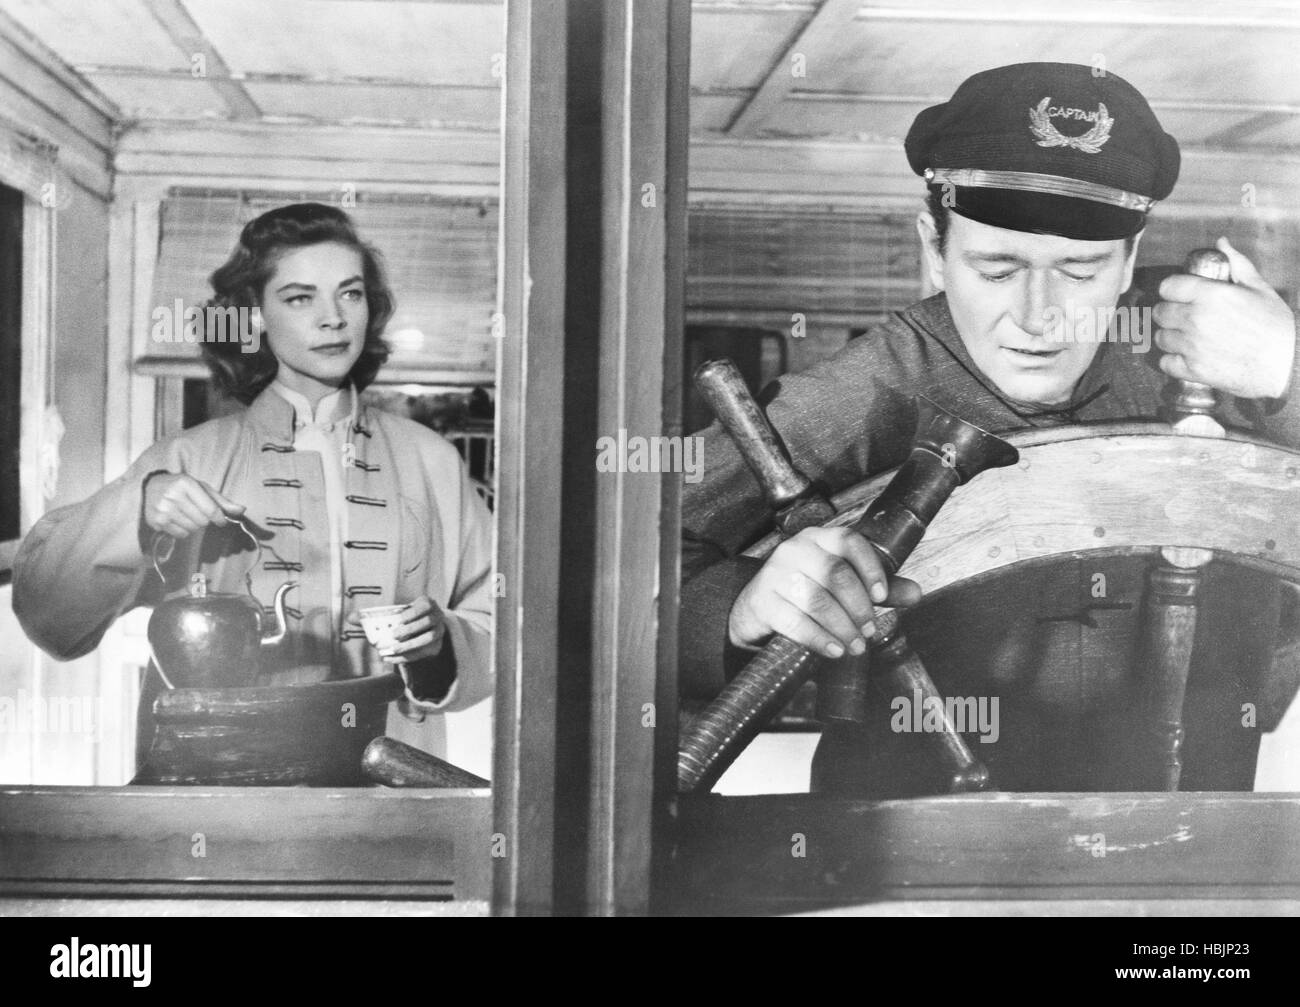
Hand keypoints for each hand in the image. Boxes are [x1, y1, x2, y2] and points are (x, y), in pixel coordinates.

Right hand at [144, 472, 245, 538]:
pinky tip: (177, 519)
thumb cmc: (180, 487)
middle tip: (196, 512)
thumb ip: (221, 500)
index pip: (210, 509)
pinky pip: (181, 534)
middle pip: (202, 521)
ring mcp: (163, 510)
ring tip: (186, 514)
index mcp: (186, 483)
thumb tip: (241, 510)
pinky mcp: (156, 521)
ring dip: (194, 525)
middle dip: (204, 520)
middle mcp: (173, 496)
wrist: (149, 487)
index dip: (219, 518)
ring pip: (192, 529)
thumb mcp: (200, 487)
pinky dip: (183, 530)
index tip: (221, 520)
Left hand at [349, 596, 446, 664]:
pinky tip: (392, 658)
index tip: (398, 620)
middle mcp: (437, 617)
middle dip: (410, 629)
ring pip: (429, 639)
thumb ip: (372, 616)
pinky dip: (408, 657)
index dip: (412, 613)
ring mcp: (439, 632)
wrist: (423, 628)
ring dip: (411, 644)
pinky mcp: (436, 647)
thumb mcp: (394, 612)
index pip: (423, 606)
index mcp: (427, 603)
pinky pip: (423, 653)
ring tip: (393, 649)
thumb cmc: (405, 618)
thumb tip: (350, 618)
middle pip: (427, 622)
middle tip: (394, 635)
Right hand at [728, 525, 922, 657]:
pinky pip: (794, 621)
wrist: (755, 609)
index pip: (849, 541)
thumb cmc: (804, 593)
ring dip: (842, 627)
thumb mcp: (841, 586)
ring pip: (816, 599)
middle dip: (858, 606)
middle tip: (869, 630)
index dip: (870, 567)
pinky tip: (833, 650)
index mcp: (819, 538)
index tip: (882, 595)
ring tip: (855, 645)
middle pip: (835, 573)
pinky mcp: (762, 601)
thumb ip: (876, 588)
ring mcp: (774, 573)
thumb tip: (916, 593)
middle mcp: (795, 549)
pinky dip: (818, 639)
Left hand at [1155, 237, 1296, 398]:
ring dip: (1171, 336)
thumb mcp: (1259, 288)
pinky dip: (1174, 360)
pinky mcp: (1192, 370)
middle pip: (1159, 312)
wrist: (1287, 363)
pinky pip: (1165, 362)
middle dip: (1169, 312)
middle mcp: (1196, 319)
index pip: (1167, 286)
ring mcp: (1192, 346)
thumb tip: (1221, 243)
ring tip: (1188, 337)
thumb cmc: (1276, 325)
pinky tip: (1188, 356)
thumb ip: (1236, 264)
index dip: (1172, 289)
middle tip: (1184, 316)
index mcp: (1211, 295)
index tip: (1180, 294)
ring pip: (1160, 337)